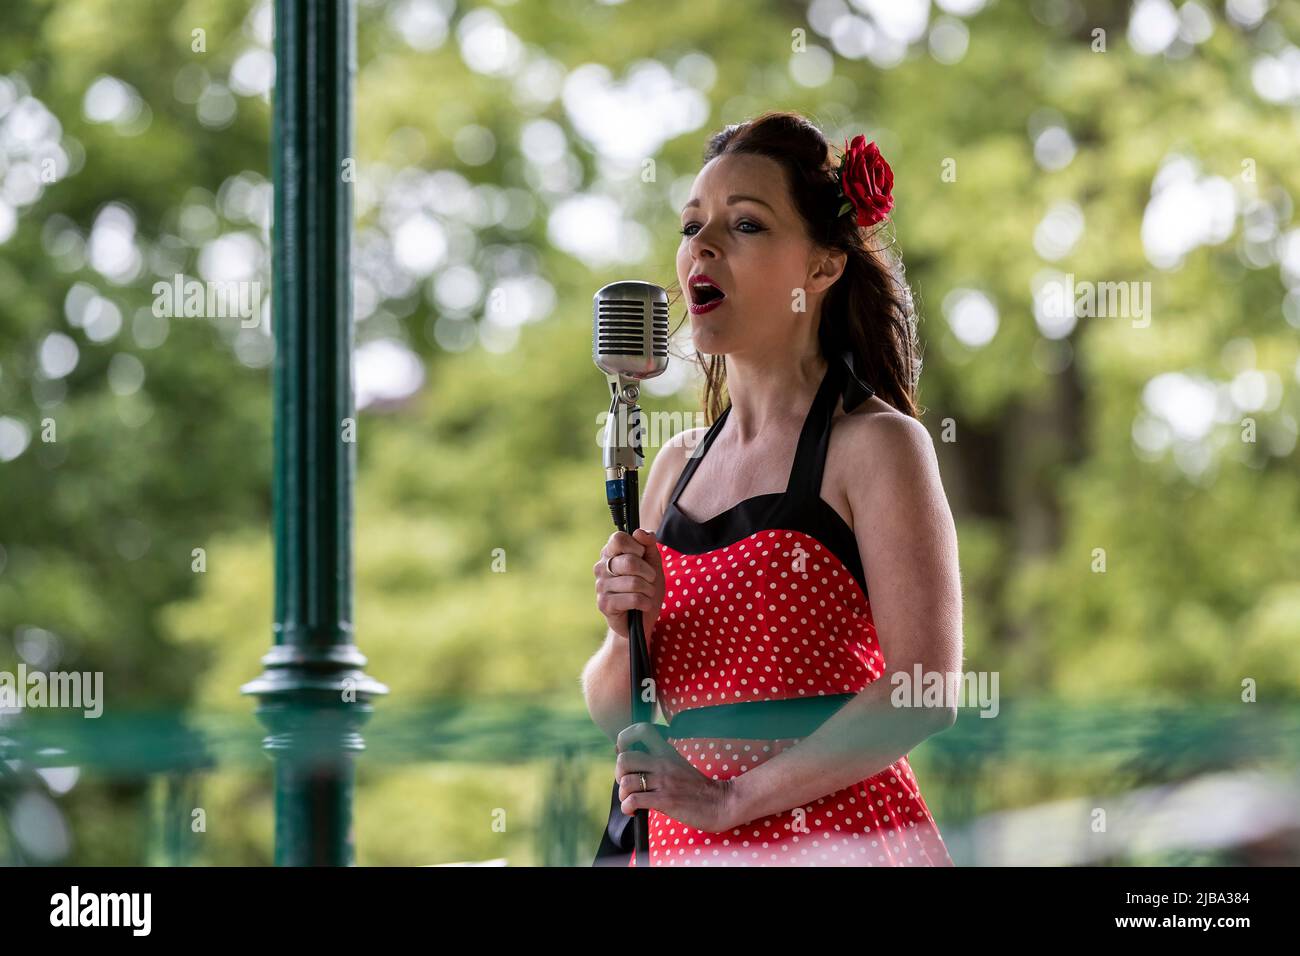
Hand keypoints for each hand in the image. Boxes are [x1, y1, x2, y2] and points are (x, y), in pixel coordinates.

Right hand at [593, 529, 663, 641]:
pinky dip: (645, 602)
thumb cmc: (646, 587)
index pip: (618, 538)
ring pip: (633, 582)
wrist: (642, 618)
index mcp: (610, 553)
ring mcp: (601, 586)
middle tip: (650, 580)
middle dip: (648, 572)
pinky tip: (643, 605)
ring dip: (649, 590)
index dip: (636, 546)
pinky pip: (632, 599)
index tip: (642, 556)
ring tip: (647, 594)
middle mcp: (601, 567)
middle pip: (629, 561)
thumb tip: (640, 532)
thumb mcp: (653, 563)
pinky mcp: (604, 604)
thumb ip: (649, 544)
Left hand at [614, 722, 740, 833]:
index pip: (641, 729)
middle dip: (619, 774)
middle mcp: (663, 763)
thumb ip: (657, 761)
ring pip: (626, 782)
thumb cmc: (697, 788)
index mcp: (667, 751)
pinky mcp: (665, 800)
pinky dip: (628, 808)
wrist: (721, 803)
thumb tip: (627, 759)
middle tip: (628, 784)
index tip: (625, 753)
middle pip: (624, 759)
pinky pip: (634, 801)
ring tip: (632, 801)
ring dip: (623, 796)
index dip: (625, 739)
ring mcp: (664, 781)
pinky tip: (634, 811)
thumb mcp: (678, 765)